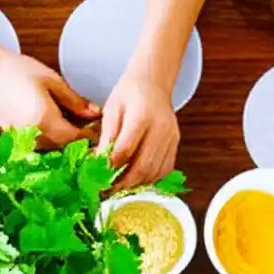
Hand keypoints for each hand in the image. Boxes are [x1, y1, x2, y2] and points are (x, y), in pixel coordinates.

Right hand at [0, 50, 99, 147]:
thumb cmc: (15, 71)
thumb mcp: (52, 81)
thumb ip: (75, 101)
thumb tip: (95, 113)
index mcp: (45, 120)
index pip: (76, 138)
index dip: (90, 135)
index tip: (97, 128)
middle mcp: (33, 135)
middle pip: (65, 147)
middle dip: (77, 139)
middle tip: (86, 123)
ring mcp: (22, 140)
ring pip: (52, 148)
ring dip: (63, 139)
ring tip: (69, 121)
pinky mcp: (15, 140)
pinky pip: (39, 144)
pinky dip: (49, 137)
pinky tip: (51, 122)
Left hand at [99, 68, 178, 189]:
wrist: (153, 83)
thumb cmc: (129, 94)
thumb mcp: (111, 110)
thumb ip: (106, 137)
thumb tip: (97, 163)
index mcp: (141, 116)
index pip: (125, 149)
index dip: (110, 167)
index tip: (98, 177)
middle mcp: (160, 128)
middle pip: (143, 165)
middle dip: (123, 183)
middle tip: (107, 190)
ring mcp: (171, 137)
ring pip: (154, 172)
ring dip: (136, 184)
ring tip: (119, 187)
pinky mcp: (175, 144)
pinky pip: (164, 170)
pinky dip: (149, 179)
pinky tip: (135, 179)